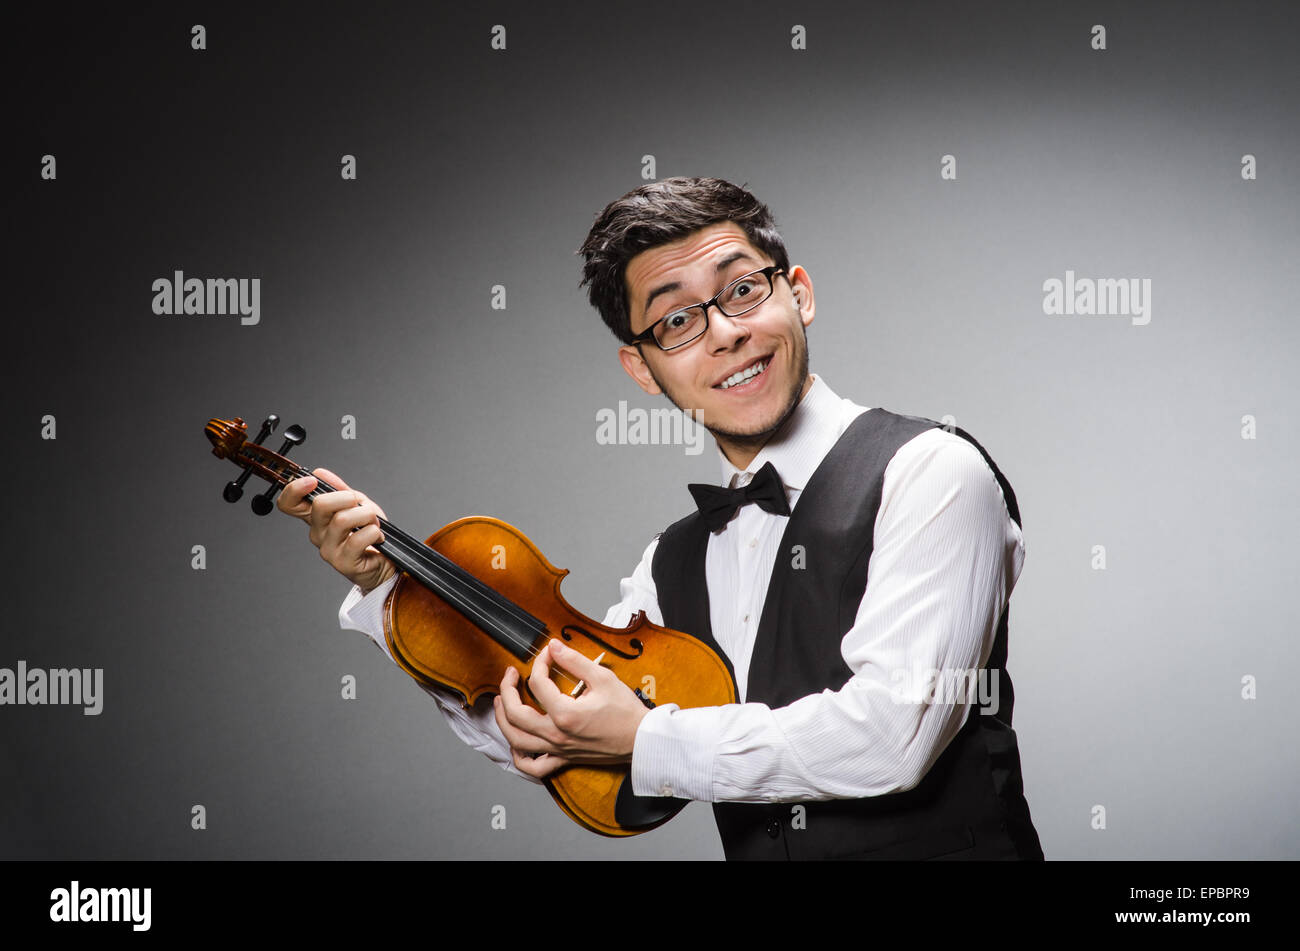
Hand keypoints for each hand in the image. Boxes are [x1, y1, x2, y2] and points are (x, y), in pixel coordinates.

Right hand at [278, 467, 396, 593]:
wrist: (386, 560)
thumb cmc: (369, 534)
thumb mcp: (356, 505)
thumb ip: (339, 490)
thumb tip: (320, 473)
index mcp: (316, 517)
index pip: (288, 504)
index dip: (294, 489)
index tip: (312, 481)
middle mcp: (318, 533)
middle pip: (319, 504)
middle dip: (347, 497)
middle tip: (360, 506)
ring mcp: (328, 549)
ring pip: (342, 519)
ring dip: (367, 515)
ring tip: (373, 523)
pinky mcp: (343, 562)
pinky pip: (358, 538)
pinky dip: (374, 532)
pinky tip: (377, 538)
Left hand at [493, 640, 650, 779]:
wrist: (641, 739)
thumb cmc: (626, 711)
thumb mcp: (603, 678)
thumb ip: (575, 661)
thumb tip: (554, 646)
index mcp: (565, 714)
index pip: (539, 683)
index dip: (540, 663)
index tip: (548, 653)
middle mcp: (557, 734)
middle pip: (516, 714)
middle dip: (507, 690)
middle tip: (510, 674)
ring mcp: (558, 749)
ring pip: (517, 741)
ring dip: (502, 721)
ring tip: (500, 703)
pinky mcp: (564, 758)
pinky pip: (534, 766)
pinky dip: (519, 758)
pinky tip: (515, 743)